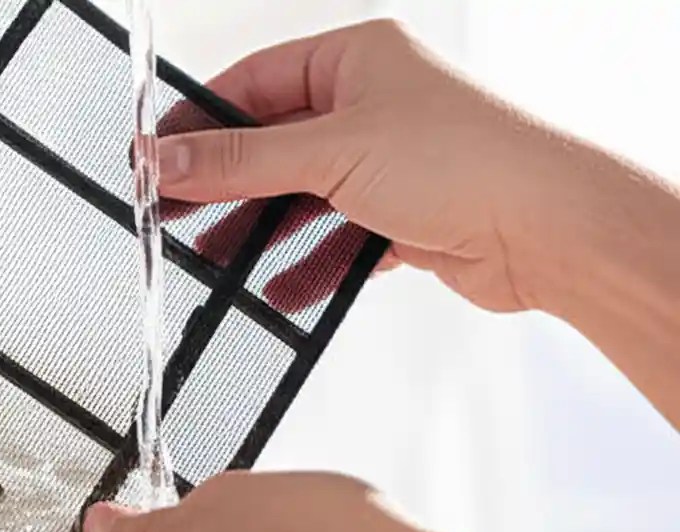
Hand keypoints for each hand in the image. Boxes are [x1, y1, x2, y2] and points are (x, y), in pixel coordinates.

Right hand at [161, 18, 679, 427]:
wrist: (554, 229)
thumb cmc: (466, 160)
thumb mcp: (329, 152)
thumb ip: (238, 161)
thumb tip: (163, 158)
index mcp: (357, 61)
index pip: (255, 84)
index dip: (200, 121)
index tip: (155, 158)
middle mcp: (374, 106)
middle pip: (275, 146)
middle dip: (226, 188)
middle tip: (173, 216)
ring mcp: (391, 163)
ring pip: (305, 199)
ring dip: (263, 236)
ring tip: (215, 266)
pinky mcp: (407, 218)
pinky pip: (340, 241)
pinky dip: (310, 267)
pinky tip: (280, 293)